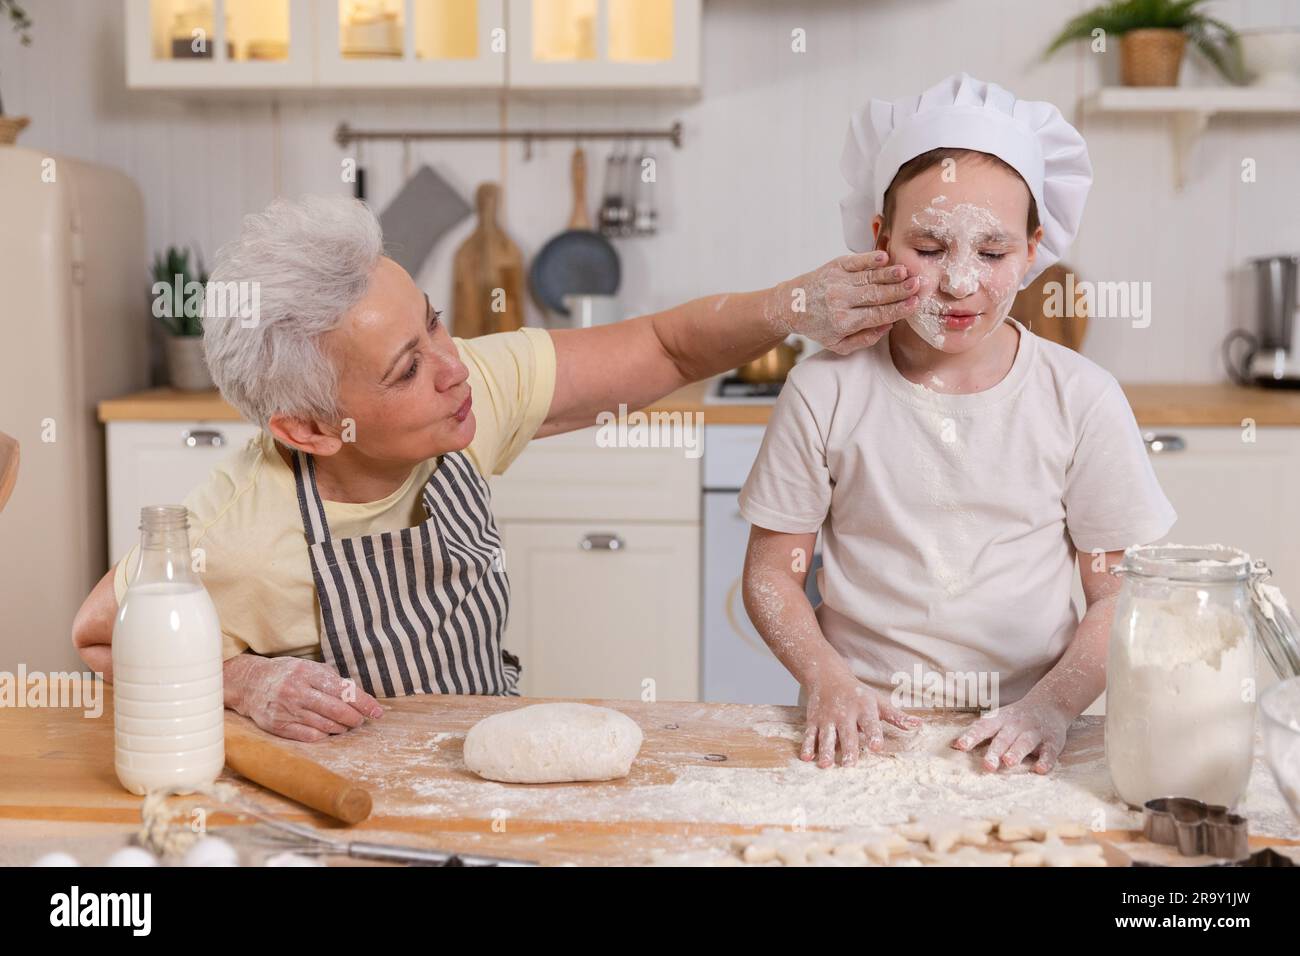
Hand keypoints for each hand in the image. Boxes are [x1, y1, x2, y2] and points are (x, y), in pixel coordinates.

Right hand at [225, 654, 382, 742]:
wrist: (250, 683)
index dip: (364, 703)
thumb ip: (332, 679)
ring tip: (346, 725)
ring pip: (325, 725)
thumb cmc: (287, 674)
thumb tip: (358, 696)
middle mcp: (297, 691)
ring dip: (341, 727)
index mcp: (307, 672)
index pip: (343, 690)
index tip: (378, 712)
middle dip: (355, 718)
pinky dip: (325, 735)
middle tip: (361, 720)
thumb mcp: (309, 667)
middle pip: (337, 710)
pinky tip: (328, 730)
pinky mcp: (278, 726)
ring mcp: (286, 710)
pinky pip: (310, 736)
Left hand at [767, 251, 920, 354]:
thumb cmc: (818, 326)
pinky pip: (856, 262)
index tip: (915, 304)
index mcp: (843, 322)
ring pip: (869, 277)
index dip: (899, 309)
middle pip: (877, 295)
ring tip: (907, 271)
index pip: (878, 315)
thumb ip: (865, 339)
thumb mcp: (838, 344)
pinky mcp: (833, 267)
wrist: (790, 306)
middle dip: (900, 290)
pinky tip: (885, 258)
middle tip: (918, 285)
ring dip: (890, 274)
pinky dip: (871, 259)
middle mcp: (840, 301)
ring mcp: (836, 282)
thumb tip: (888, 325)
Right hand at [802, 673, 921, 767]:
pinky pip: (810, 734)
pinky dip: (807, 745)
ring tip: (826, 765)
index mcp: (863, 708)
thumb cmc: (857, 693)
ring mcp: (827, 717)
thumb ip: (896, 716)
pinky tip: (806, 757)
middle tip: (849, 765)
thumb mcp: (878, 701)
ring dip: (825, 750)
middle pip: (847, 733)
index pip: (870, 722)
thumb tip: (919, 725)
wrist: (827, 676)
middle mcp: (845, 713)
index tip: (876, 746)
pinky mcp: (813, 720)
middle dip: (848, 748)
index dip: (873, 734)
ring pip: (826, 736)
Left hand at [951, 691, 1075, 773]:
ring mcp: (1035, 732)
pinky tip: (1040, 770)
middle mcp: (1016, 725)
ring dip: (1016, 752)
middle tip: (987, 765)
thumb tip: (953, 746)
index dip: (972, 736)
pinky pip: (1049, 752)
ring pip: (1025, 743)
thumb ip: (979, 732)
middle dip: (995, 751)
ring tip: (1008, 762)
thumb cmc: (1015, 718)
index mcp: (1000, 720)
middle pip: (1004, 738)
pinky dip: (1045, 761)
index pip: (983, 727)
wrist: (1049, 704)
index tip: (960, 746)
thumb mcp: (997, 719)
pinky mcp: (1052, 742)